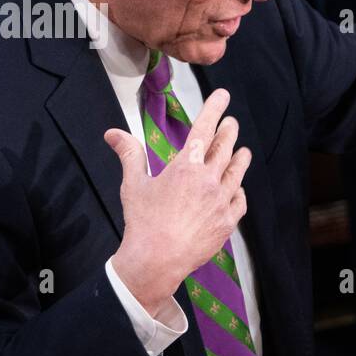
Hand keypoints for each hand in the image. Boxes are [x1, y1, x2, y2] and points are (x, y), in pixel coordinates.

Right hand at [106, 88, 251, 314]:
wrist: (157, 259)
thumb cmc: (142, 221)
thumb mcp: (133, 184)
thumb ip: (129, 154)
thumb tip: (113, 132)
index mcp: (186, 167)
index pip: (204, 129)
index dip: (214, 109)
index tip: (223, 95)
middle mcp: (209, 180)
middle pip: (225, 148)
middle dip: (229, 132)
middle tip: (231, 123)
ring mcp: (221, 201)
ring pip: (237, 172)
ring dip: (240, 158)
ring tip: (242, 150)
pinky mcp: (228, 222)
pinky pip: (240, 201)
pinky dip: (239, 191)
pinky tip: (238, 189)